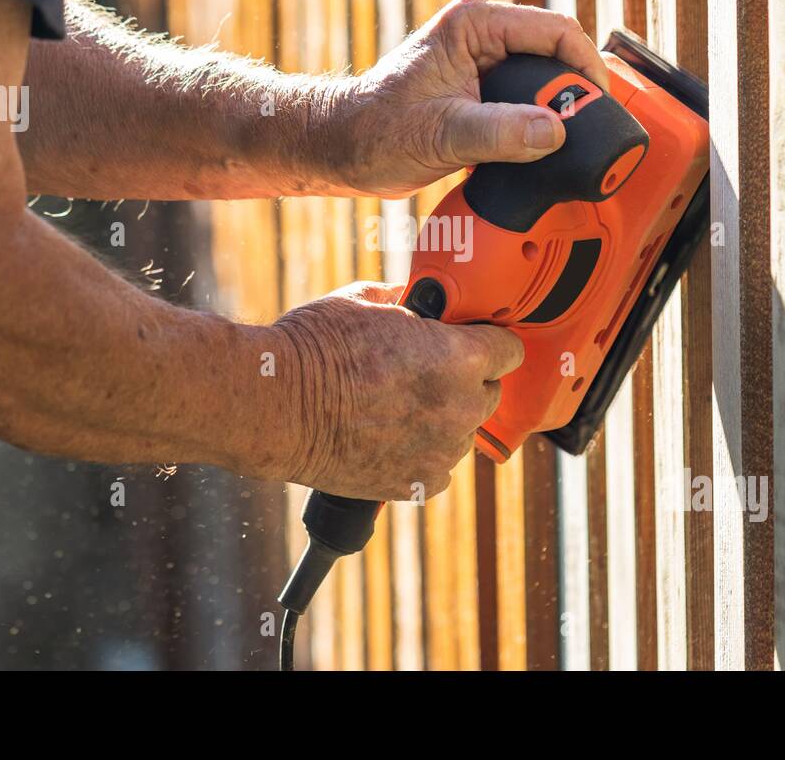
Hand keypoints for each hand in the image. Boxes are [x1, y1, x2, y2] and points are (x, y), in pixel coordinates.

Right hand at [273, 281, 523, 500]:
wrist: (275, 407)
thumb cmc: (315, 348)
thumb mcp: (364, 301)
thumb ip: (403, 302)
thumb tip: (410, 299)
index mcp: (460, 358)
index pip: (509, 349)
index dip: (489, 341)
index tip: (472, 340)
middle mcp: (461, 408)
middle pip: (491, 393)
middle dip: (467, 380)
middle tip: (426, 371)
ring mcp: (441, 451)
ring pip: (464, 432)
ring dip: (444, 419)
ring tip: (398, 405)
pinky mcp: (416, 485)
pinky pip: (439, 467)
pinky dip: (423, 454)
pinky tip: (390, 436)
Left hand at [329, 0, 609, 196]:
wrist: (339, 150)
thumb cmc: (373, 133)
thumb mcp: (441, 135)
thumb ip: (499, 132)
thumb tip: (553, 132)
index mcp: (474, 25)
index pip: (555, 31)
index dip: (585, 68)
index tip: (598, 106)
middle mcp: (481, 37)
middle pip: (554, 57)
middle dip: (570, 96)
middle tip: (576, 136)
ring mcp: (480, 65)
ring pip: (541, 83)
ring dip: (552, 114)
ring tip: (558, 147)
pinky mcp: (478, 93)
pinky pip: (523, 104)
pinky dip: (533, 128)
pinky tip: (534, 153)